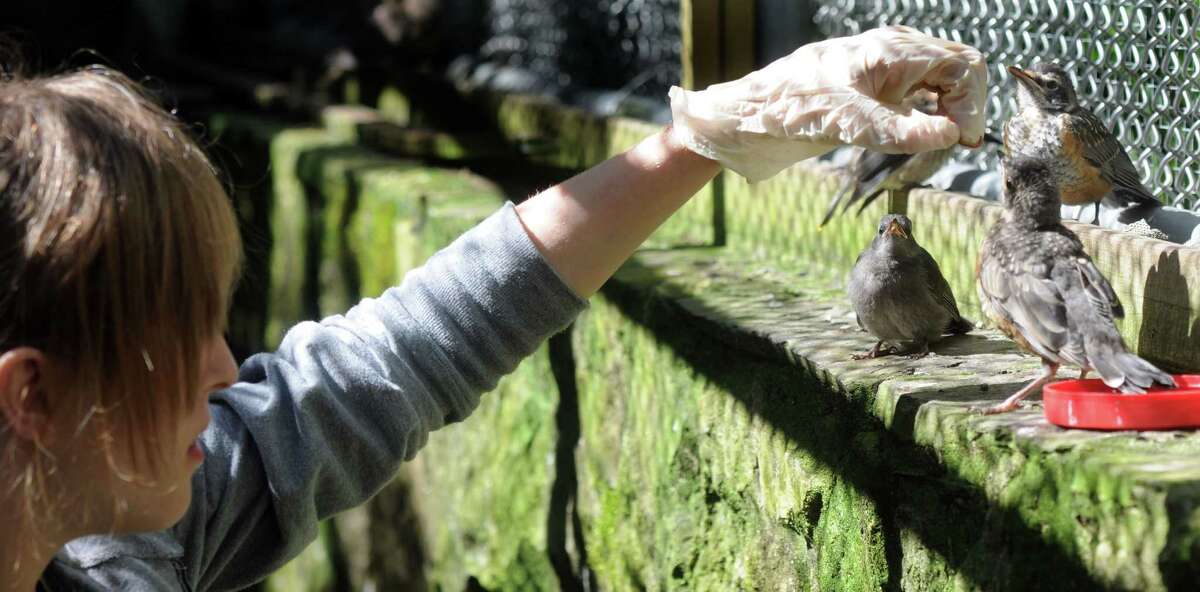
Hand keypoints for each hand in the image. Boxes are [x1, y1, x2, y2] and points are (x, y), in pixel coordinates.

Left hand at [669, 25, 988, 181]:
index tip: (962, 141)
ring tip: (934, 152)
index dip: (972, 103)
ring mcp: (882, 76)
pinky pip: (915, 106)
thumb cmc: (783, 112)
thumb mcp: (844, 122)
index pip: (962, 64)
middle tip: (953, 148)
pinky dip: (924, 127)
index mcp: (890, 50)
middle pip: (956, 75)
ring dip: (946, 119)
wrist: (739, 126)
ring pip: (938, 91)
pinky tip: (915, 148)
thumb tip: (951, 136)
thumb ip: (898, 130)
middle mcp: (891, 57)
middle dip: (963, 111)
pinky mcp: (869, 99)